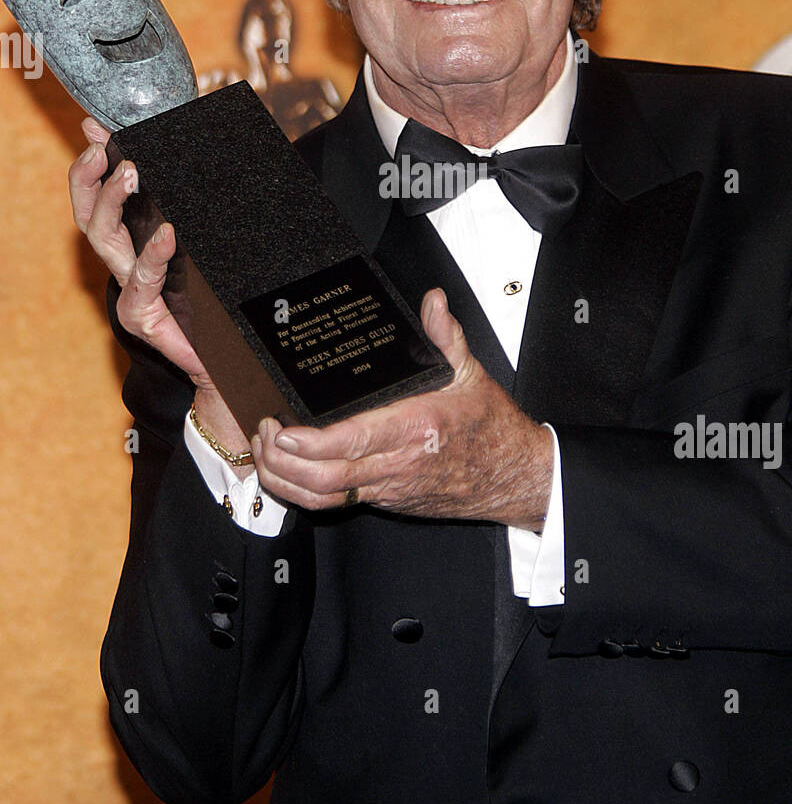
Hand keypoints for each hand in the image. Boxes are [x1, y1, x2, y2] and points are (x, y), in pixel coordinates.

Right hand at [68, 117, 247, 452]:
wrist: (236, 362)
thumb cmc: (227, 301)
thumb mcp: (214, 244)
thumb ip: (201, 207)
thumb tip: (199, 153)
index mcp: (138, 243)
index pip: (102, 196)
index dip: (94, 162)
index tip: (96, 127)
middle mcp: (126, 266)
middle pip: (89, 215)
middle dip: (89, 177)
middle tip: (106, 149)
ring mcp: (131, 292)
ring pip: (102, 241)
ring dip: (111, 204)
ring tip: (130, 173)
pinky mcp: (144, 319)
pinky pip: (142, 281)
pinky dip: (153, 255)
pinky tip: (169, 233)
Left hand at [251, 288, 554, 529]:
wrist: (513, 476)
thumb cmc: (489, 425)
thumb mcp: (470, 373)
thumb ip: (445, 335)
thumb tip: (432, 300)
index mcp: (415, 428)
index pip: (352, 442)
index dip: (310, 441)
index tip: (284, 428)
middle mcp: (397, 464)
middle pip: (325, 478)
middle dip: (282, 460)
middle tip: (265, 430)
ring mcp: (388, 487)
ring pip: (322, 498)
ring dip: (284, 479)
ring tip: (267, 448)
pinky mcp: (384, 500)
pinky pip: (334, 503)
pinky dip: (302, 491)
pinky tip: (286, 469)